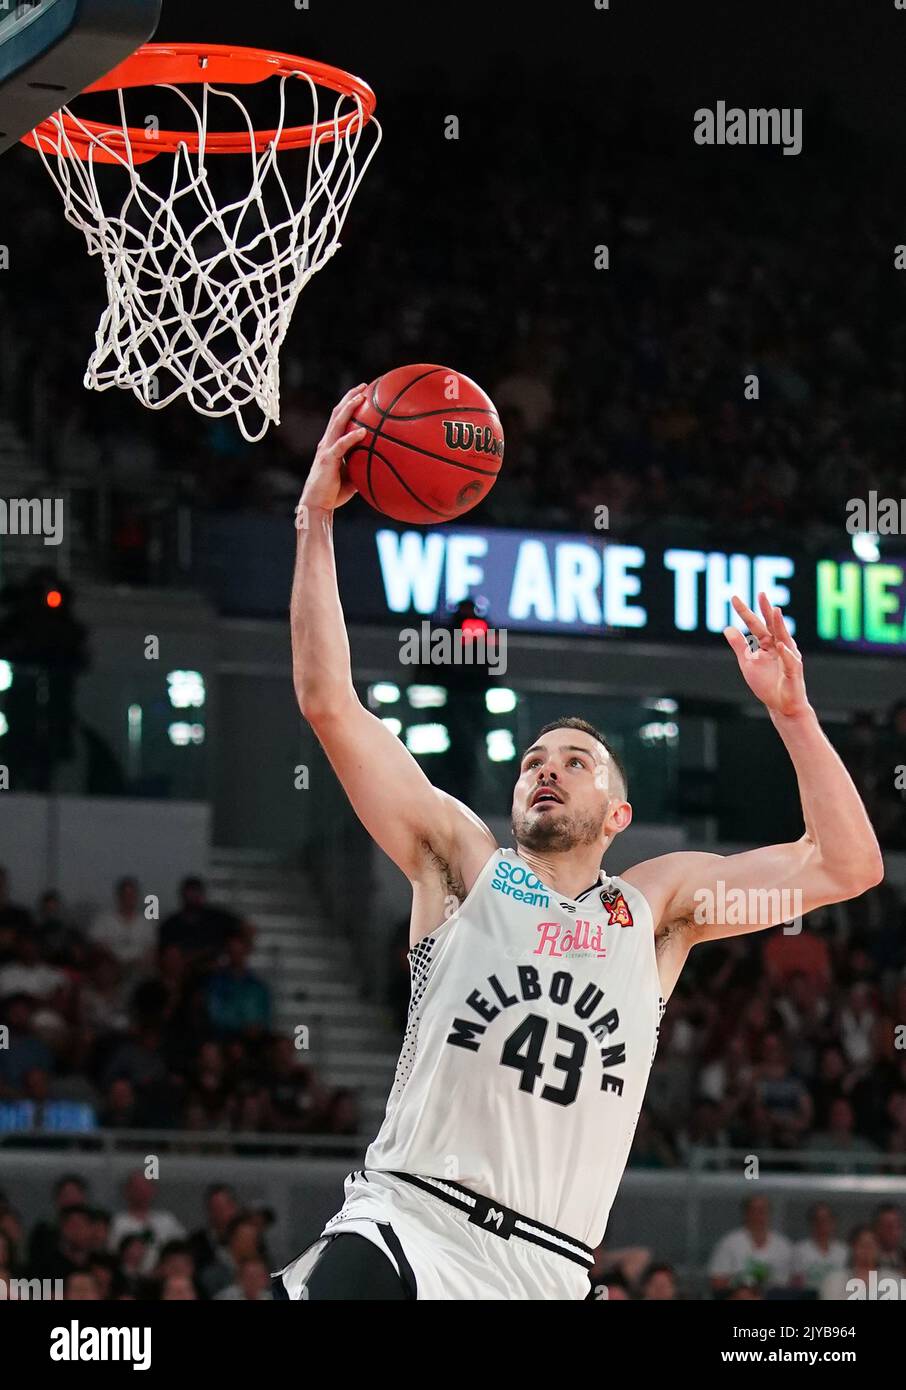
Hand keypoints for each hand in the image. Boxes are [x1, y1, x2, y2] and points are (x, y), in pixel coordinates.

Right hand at [296, 384, 367, 522]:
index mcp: (331, 444)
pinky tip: (363, 431)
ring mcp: (326, 449)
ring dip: (349, 408)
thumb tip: (382, 464)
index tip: (362, 393)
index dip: (349, 404)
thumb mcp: (352, 477)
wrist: (317, 505)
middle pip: (337, 413)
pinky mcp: (327, 460)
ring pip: (337, 422)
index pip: (339, 419)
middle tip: (364, 386)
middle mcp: (327, 442)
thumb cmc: (334, 494)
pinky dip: (352, 437)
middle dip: (350, 397)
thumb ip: (363, 466)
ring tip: (362, 397)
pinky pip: (341, 445)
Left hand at [723, 592, 809, 717]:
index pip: (755, 625)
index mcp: (767, 644)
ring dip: (779, 625)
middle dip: (767, 610)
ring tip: (775, 610)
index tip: (734, 598)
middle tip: (761, 594)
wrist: (782, 705)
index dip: (745, 612)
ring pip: (784, 638)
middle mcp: (779, 646)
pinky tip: (780, 645)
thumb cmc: (767, 684)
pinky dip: (786, 654)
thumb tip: (727, 628)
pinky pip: (790, 661)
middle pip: (771, 625)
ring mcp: (788, 657)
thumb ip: (740, 646)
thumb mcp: (748, 663)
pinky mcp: (793, 671)